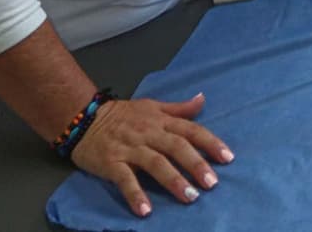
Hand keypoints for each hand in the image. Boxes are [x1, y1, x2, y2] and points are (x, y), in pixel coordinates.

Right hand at [71, 93, 233, 216]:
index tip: (228, 158)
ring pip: (155, 163)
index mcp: (160, 120)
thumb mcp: (152, 106)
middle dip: (196, 164)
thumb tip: (203, 100)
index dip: (210, 143)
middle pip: (176, 146)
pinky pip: (125, 179)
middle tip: (212, 183)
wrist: (83, 118)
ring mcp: (130, 148)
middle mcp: (148, 133)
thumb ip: (178, 108)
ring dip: (173, 180)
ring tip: (190, 197)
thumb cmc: (122, 114)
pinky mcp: (111, 162)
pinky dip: (135, 194)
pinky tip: (145, 211)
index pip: (190, 130)